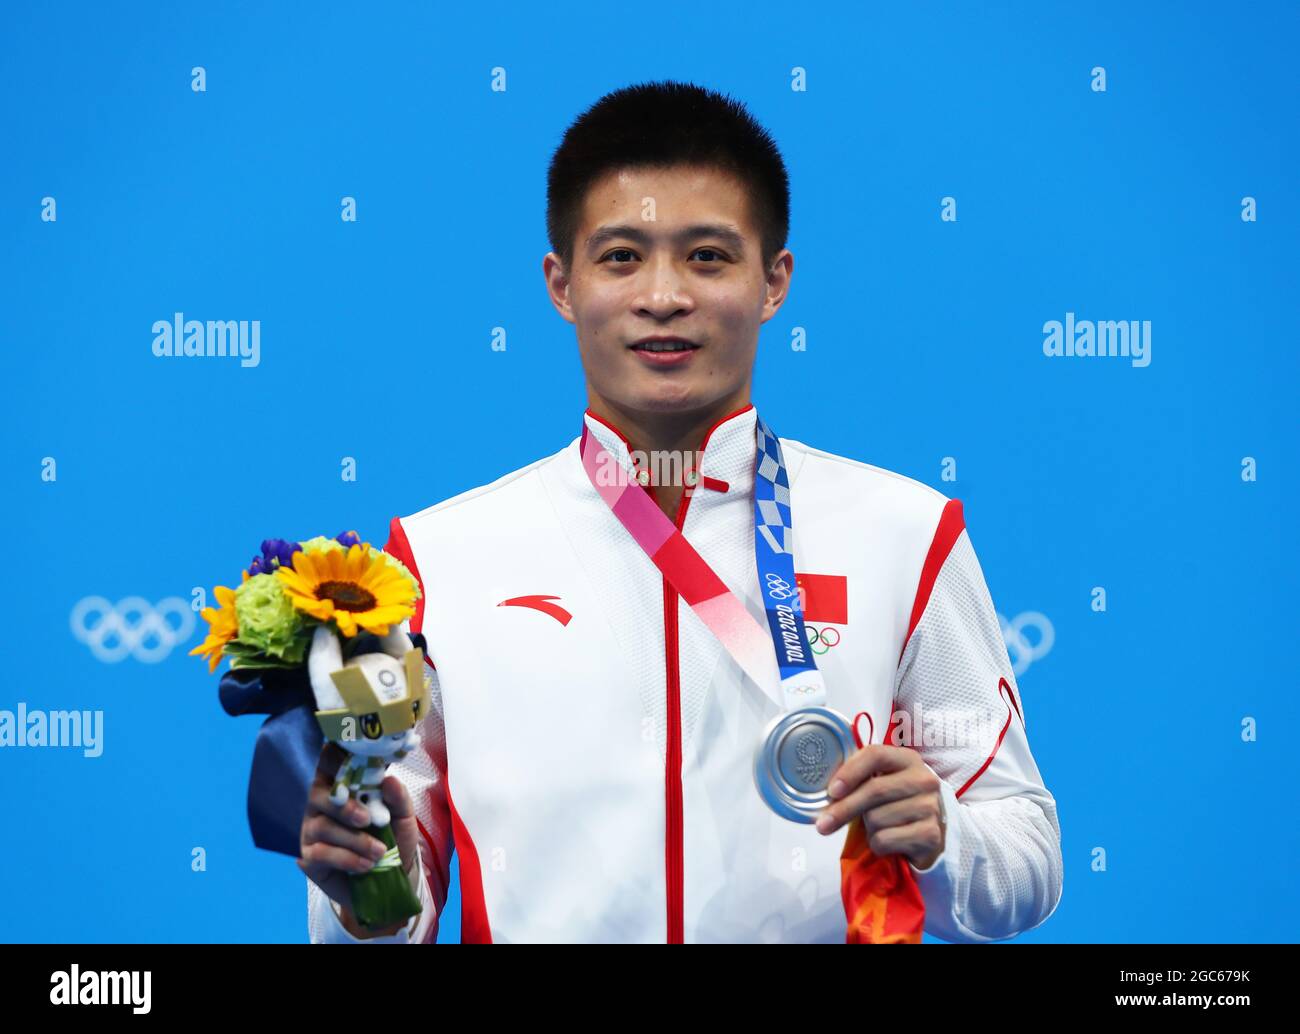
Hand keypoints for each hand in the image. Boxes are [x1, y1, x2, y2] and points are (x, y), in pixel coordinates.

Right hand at [297, 742, 420, 934]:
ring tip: (379, 852)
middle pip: (317, 794)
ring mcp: (309, 830)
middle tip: (367, 820)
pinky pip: (321, 853)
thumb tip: (389, 779)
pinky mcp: (307, 857)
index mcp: (339, 786)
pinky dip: (347, 858)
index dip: (332, 756)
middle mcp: (318, 804)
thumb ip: (397, 799)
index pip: (327, 764)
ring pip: (323, 827)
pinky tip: (366, 865)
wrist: (389, 881)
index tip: (344, 753)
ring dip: (354, 840)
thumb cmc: (393, 840)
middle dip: (343, 806)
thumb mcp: (403, 819)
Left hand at [814, 744, 945, 870]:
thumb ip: (860, 780)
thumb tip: (827, 794)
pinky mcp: (930, 835)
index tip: (832, 790)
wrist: (928, 835)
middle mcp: (924, 779)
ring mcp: (930, 807)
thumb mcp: (882, 784)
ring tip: (877, 829)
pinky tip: (888, 842)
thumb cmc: (896, 805)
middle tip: (822, 824)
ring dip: (867, 829)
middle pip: (874, 790)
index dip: (850, 772)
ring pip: (876, 818)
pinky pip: (885, 840)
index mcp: (908, 759)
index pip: (875, 755)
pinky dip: (877, 845)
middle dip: (843, 809)